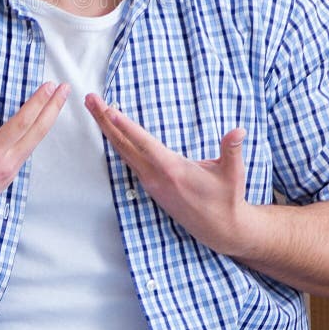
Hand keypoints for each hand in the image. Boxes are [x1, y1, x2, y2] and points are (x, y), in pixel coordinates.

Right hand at [0, 81, 68, 246]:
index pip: (22, 123)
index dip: (37, 103)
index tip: (49, 86)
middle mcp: (6, 164)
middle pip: (38, 132)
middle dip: (53, 107)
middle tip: (66, 87)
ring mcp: (8, 173)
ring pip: (35, 142)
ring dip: (47, 120)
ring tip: (56, 101)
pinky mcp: (6, 179)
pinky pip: (27, 152)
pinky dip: (37, 134)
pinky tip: (38, 126)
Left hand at [85, 93, 250, 256]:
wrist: (221, 230)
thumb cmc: (227, 198)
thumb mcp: (233, 174)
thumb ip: (231, 150)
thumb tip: (238, 130)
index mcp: (172, 170)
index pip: (144, 144)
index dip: (126, 126)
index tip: (108, 111)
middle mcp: (156, 176)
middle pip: (123, 144)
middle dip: (104, 120)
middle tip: (90, 99)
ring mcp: (150, 182)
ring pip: (122, 151)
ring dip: (106, 129)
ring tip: (94, 108)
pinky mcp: (150, 186)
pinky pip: (127, 160)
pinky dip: (116, 142)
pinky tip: (109, 131)